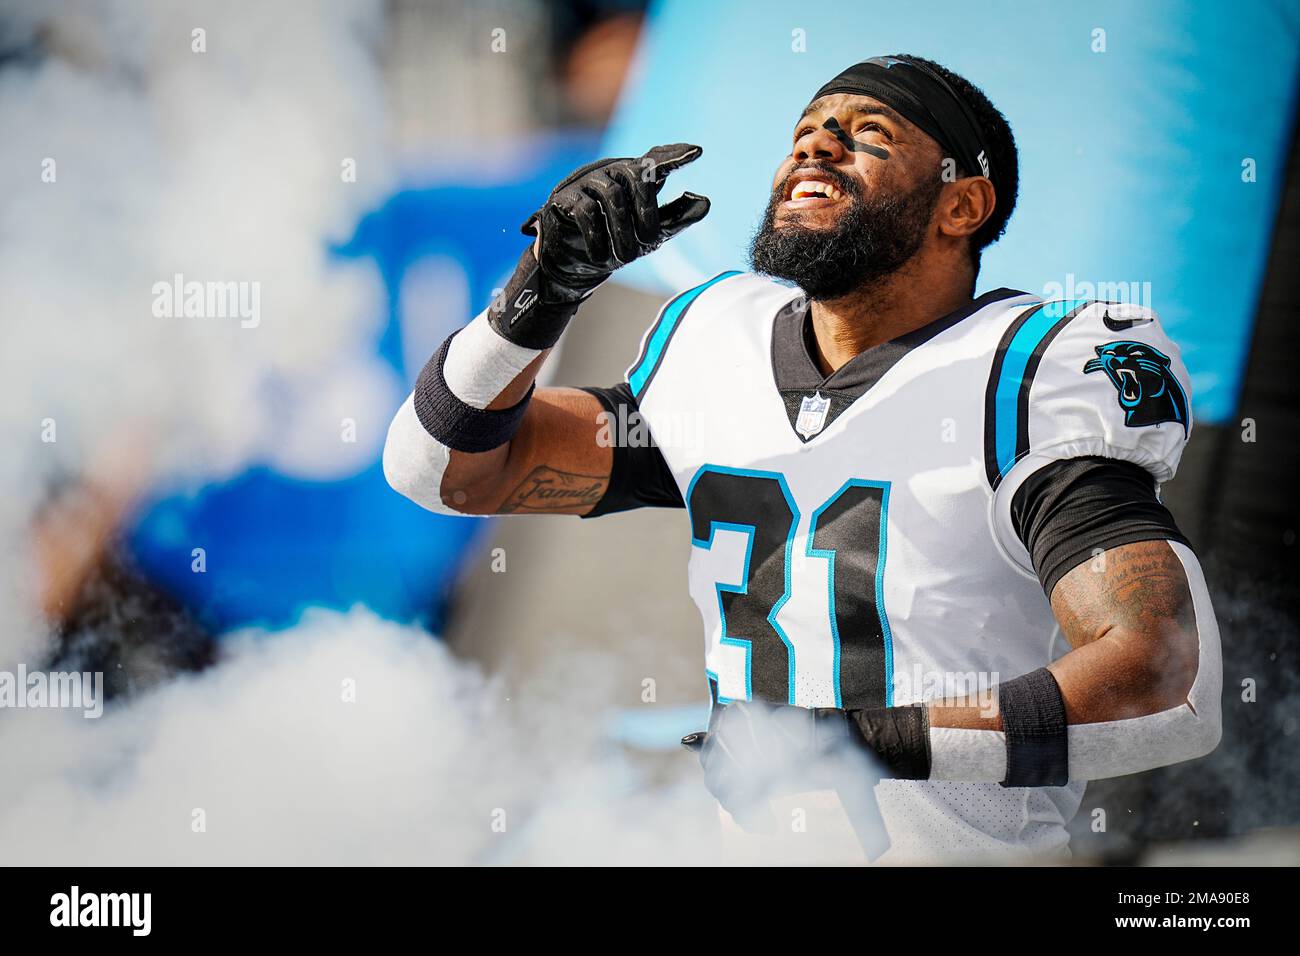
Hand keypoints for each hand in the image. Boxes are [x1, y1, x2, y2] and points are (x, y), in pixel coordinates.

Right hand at [521, 143, 710, 299]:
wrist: (573, 260)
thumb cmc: (614, 240)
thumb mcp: (649, 235)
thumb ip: (674, 219)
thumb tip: (705, 202)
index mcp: (636, 177)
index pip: (656, 160)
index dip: (675, 156)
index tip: (698, 153)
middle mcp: (613, 171)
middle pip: (637, 176)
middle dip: (647, 213)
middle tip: (649, 243)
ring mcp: (588, 181)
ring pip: (613, 195)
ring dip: (622, 231)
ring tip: (626, 259)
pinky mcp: (565, 196)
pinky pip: (586, 210)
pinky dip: (596, 236)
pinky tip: (600, 256)